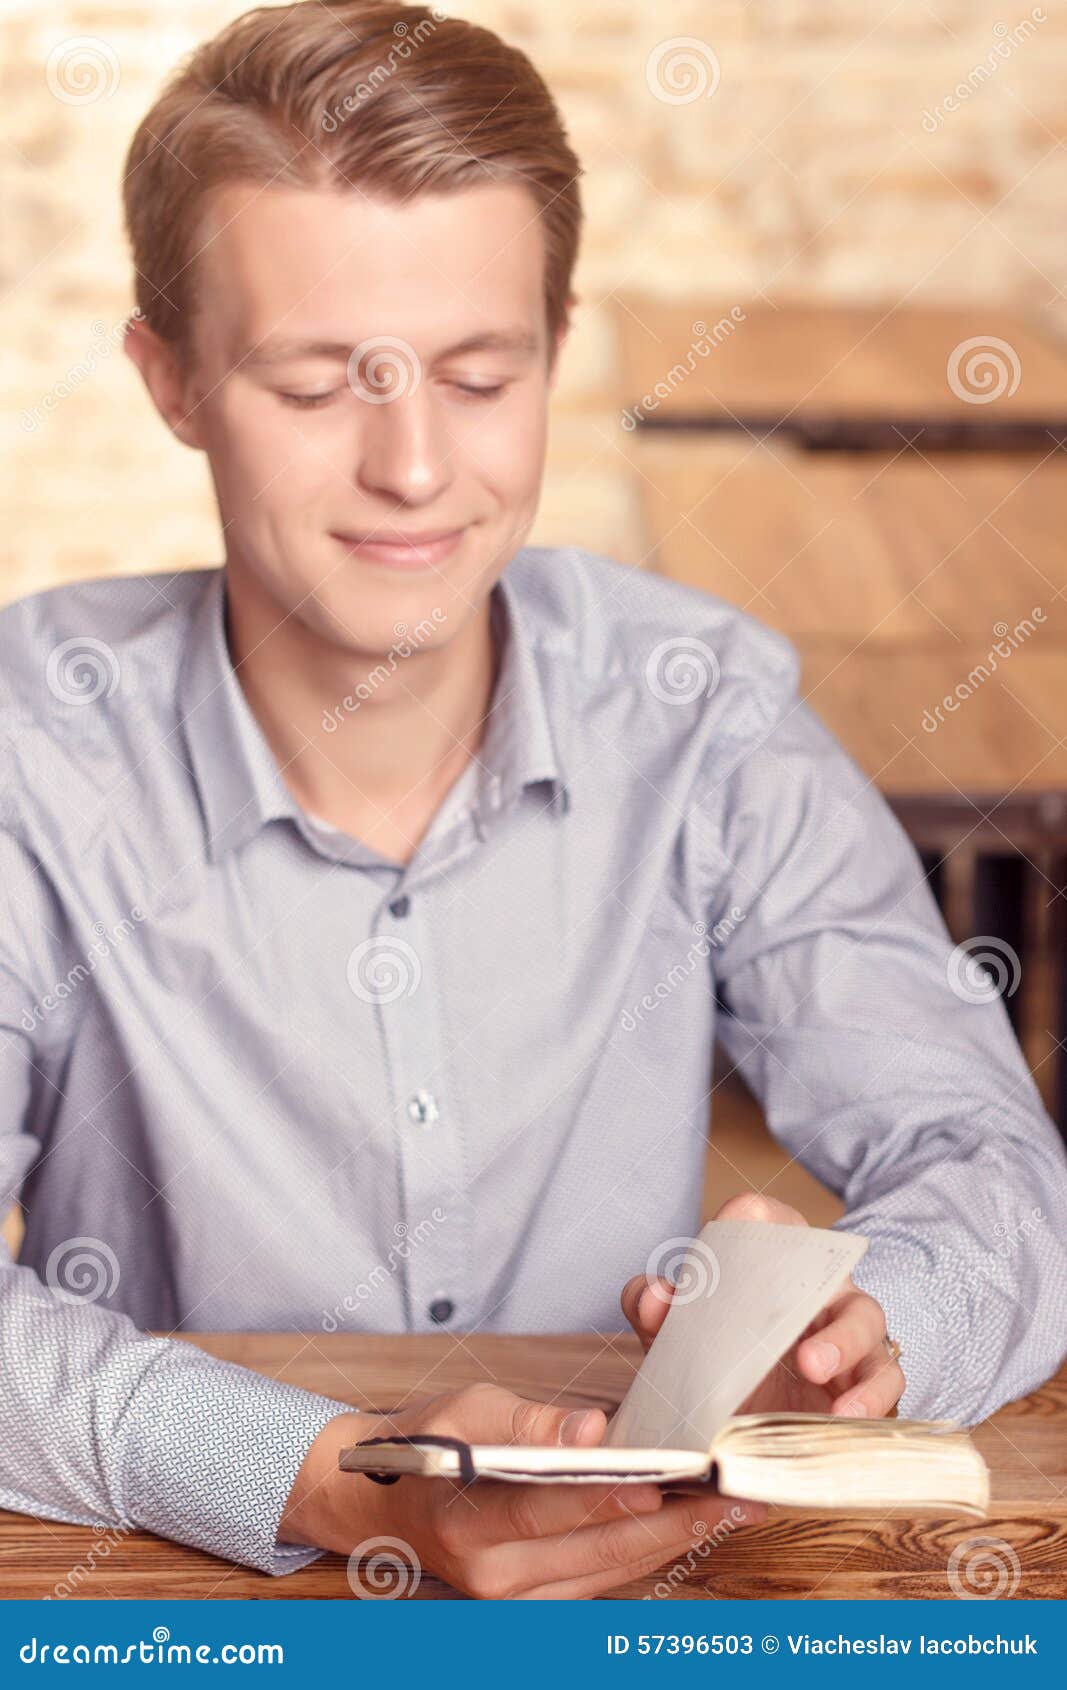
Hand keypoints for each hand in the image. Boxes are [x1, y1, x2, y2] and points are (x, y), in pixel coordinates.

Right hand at [279, 1381, 763, 1598]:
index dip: (605, 1496)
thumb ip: (530, 1421)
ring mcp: (515, 1599)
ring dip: (672, 1538)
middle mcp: (491, 1576)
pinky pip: (603, 1580)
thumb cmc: (427, 1443)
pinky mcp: (535, 1603)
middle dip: (671, 1520)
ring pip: (610, 1572)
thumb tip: (593, 1429)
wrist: (386, 1502)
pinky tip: (688, 1523)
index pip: (544, 1511)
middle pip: (594, 1551)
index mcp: (463, 1521)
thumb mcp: (466, 1410)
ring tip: (729, 1508)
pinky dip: (646, 1550)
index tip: (663, 1479)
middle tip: (732, 1493)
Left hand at [621, 1191, 904, 1418]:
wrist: (749, 1408)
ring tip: (823, 1383)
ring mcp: (847, 1334)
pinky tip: (846, 1418)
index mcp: (770, 1264)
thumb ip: (655, 1309)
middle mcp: (814, 1289)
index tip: (737, 1220)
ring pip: (868, 1324)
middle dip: (813, 1302)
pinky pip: (885, 1381)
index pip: (767, 1220)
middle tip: (800, 1352)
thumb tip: (654, 1299)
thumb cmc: (719, 1351)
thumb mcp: (681, 1331)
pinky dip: (872, 1398)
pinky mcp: (863, 1381)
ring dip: (848, 1349)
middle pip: (832, 1274)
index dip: (755, 1217)